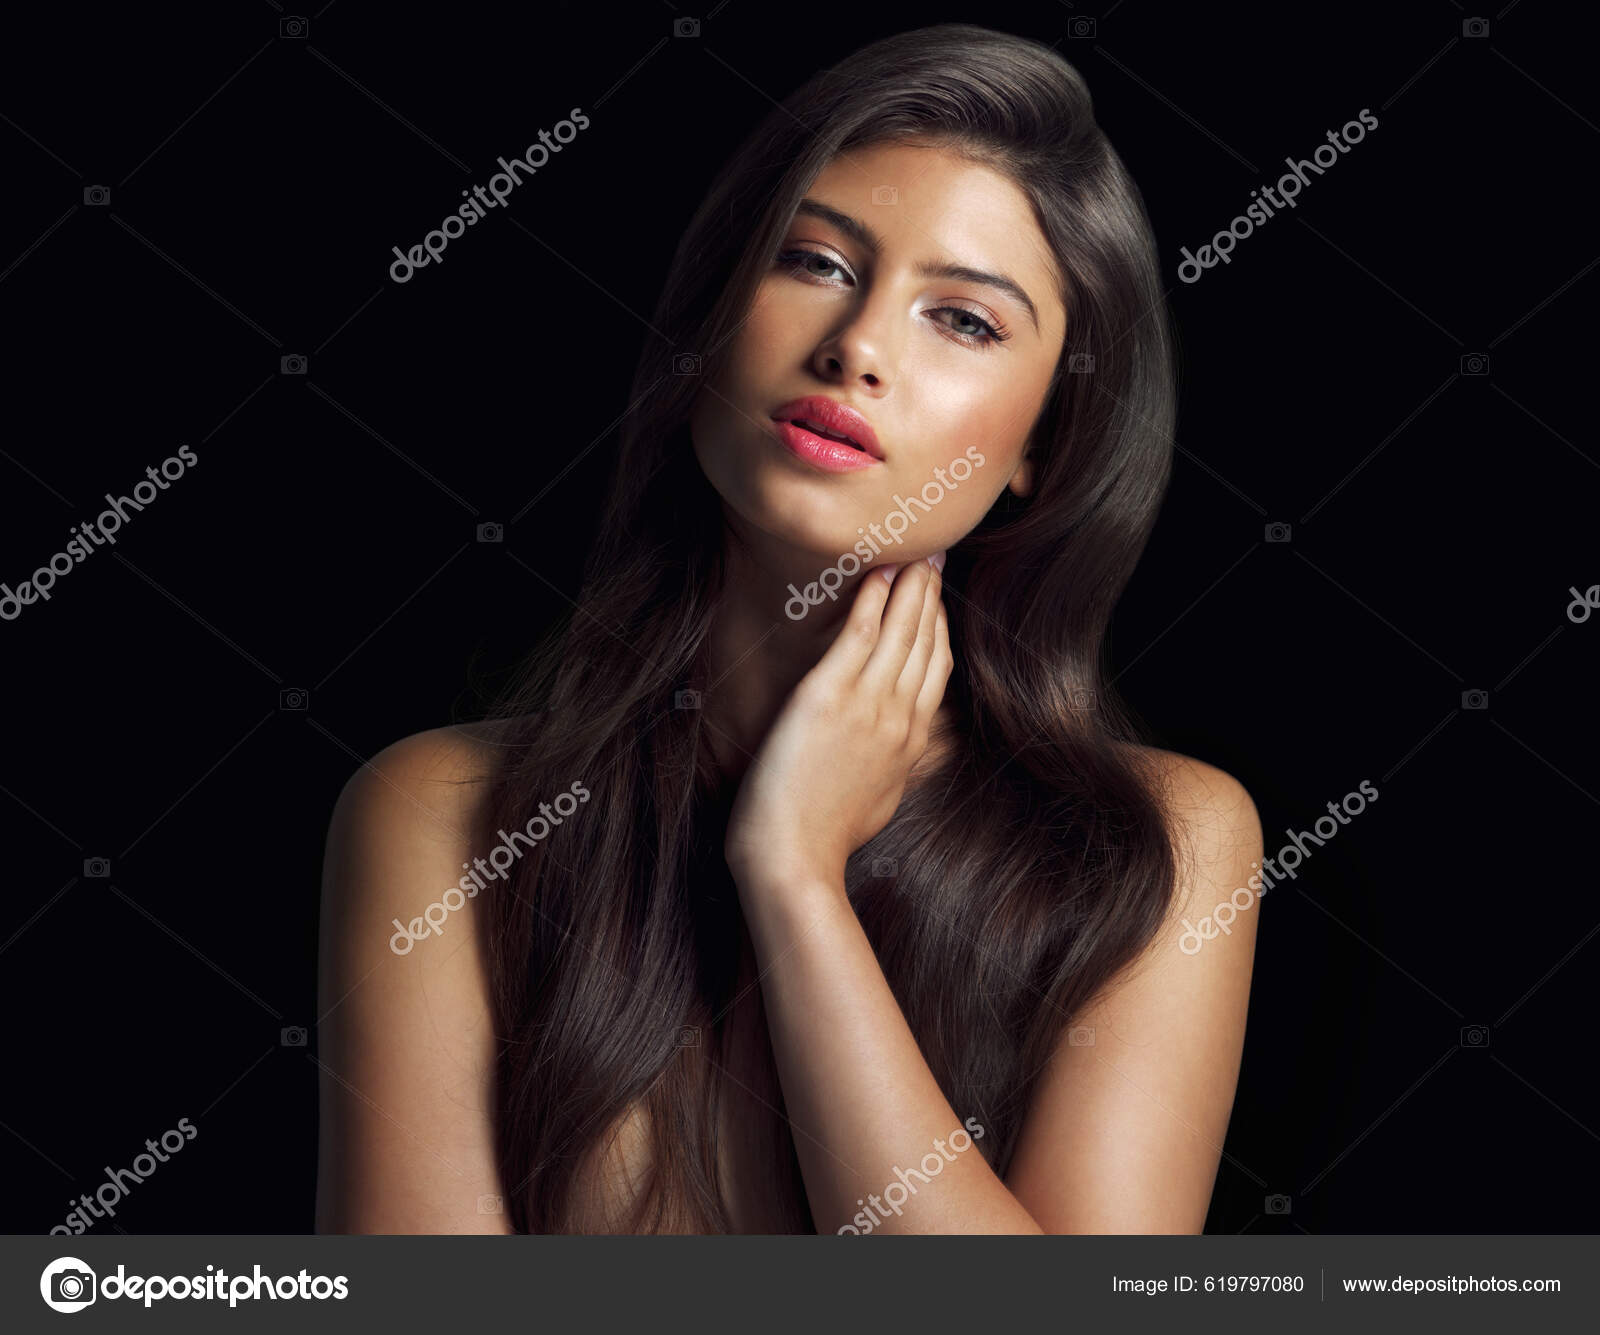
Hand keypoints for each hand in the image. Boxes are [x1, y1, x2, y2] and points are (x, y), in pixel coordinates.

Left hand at [725, 554, 952, 894]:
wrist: (795, 855)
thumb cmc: (826, 835)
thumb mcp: (880, 798)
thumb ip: (896, 764)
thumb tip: (903, 750)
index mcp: (912, 740)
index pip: (936, 668)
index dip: (939, 626)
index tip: (938, 598)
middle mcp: (900, 716)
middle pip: (925, 641)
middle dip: (931, 594)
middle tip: (934, 555)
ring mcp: (869, 704)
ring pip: (900, 631)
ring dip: (909, 586)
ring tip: (913, 553)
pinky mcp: (830, 696)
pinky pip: (859, 635)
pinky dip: (872, 600)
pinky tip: (878, 574)